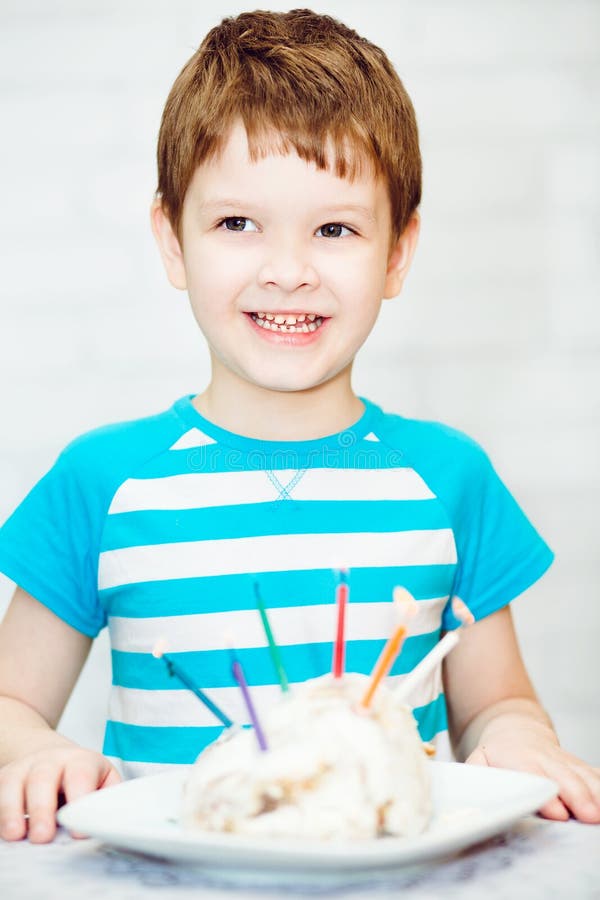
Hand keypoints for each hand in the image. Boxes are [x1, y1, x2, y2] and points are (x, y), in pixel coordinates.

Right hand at [0, 744, 120, 842]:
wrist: (49, 754)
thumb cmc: (80, 775)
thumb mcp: (102, 779)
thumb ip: (108, 799)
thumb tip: (113, 823)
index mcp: (80, 760)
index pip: (81, 775)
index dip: (80, 800)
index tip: (78, 831)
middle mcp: (49, 760)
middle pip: (43, 778)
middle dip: (42, 808)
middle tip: (43, 837)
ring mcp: (23, 768)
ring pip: (13, 783)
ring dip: (12, 810)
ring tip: (16, 835)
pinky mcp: (4, 778)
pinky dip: (0, 811)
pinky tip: (5, 830)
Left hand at [466, 713, 599, 822]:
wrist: (516, 730)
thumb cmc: (497, 755)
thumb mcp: (479, 761)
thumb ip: (475, 776)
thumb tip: (469, 793)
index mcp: (517, 759)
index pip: (533, 775)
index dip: (546, 795)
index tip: (558, 813)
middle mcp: (545, 758)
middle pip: (564, 777)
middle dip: (578, 796)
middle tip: (589, 816)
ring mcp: (564, 761)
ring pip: (584, 775)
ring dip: (595, 793)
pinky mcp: (578, 765)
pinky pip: (594, 774)